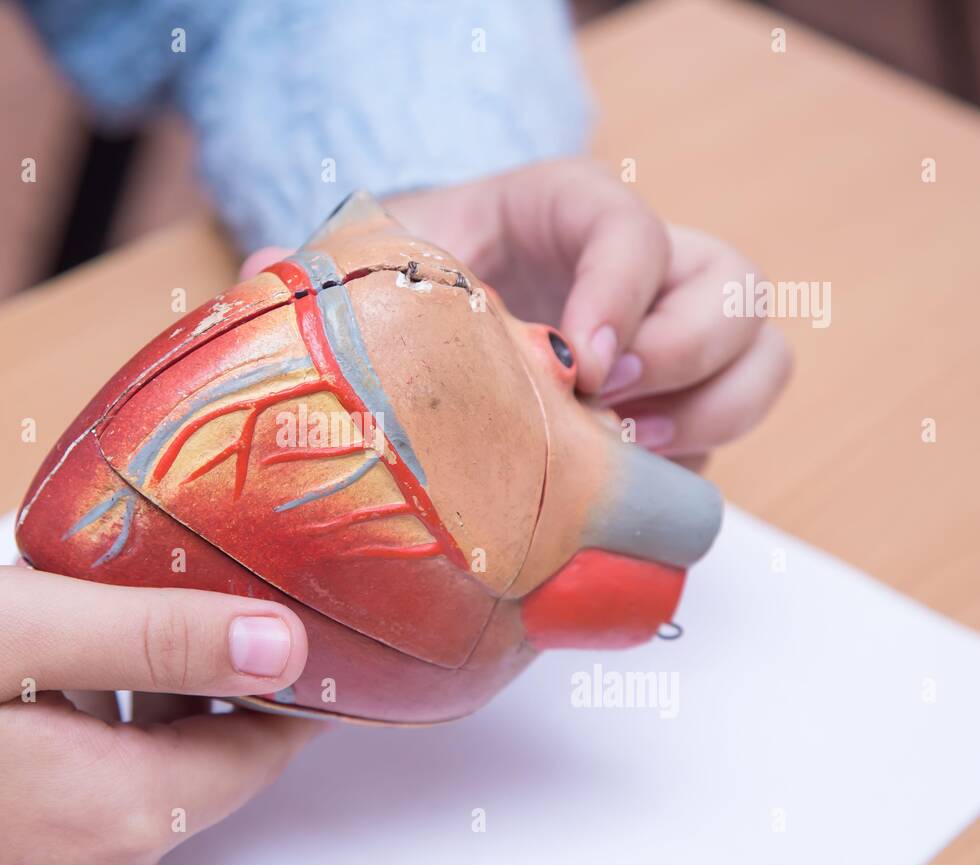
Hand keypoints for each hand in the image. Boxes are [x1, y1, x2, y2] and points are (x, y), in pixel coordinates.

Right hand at [0, 566, 319, 864]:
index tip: (308, 620)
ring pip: (160, 763)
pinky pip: (104, 779)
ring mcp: (65, 853)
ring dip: (165, 690)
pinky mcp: (29, 842)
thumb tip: (283, 641)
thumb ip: (162, 631)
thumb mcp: (26, 630)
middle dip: (225, 674)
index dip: (298, 683)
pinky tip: (77, 663)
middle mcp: (107, 847)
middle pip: (216, 757)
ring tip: (137, 606)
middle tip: (215, 585)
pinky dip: (113, 719)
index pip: (265, 747)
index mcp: (122, 801)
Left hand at [246, 160, 791, 466]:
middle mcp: (632, 273)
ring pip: (757, 353)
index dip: (622, 280)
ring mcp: (661, 344)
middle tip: (608, 409)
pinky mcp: (667, 411)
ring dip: (711, 411)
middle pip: (729, 281)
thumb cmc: (403, 288)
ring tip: (627, 453)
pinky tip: (624, 494)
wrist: (427, 341)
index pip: (624, 218)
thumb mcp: (366, 267)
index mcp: (557, 214)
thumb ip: (322, 270)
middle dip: (685, 351)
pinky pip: (725, 433)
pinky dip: (695, 465)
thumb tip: (264, 267)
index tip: (579, 356)